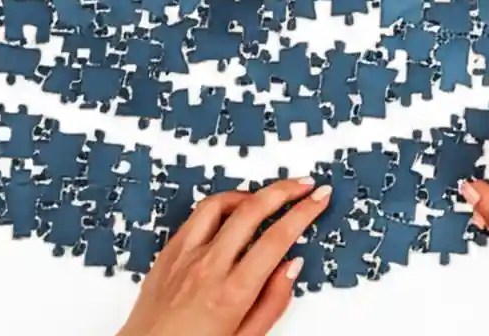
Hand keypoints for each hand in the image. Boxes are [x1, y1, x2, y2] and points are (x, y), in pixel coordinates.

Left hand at [117, 177, 332, 335]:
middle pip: (252, 210)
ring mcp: (185, 256)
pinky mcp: (169, 252)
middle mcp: (208, 267)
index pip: (277, 238)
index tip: (319, 199)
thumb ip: (272, 302)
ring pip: (220, 204)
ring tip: (267, 197)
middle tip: (304, 185)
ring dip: (249, 193)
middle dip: (284, 190)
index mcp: (233, 293)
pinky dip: (219, 206)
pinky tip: (231, 213)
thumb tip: (291, 266)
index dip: (304, 213)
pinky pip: (196, 216)